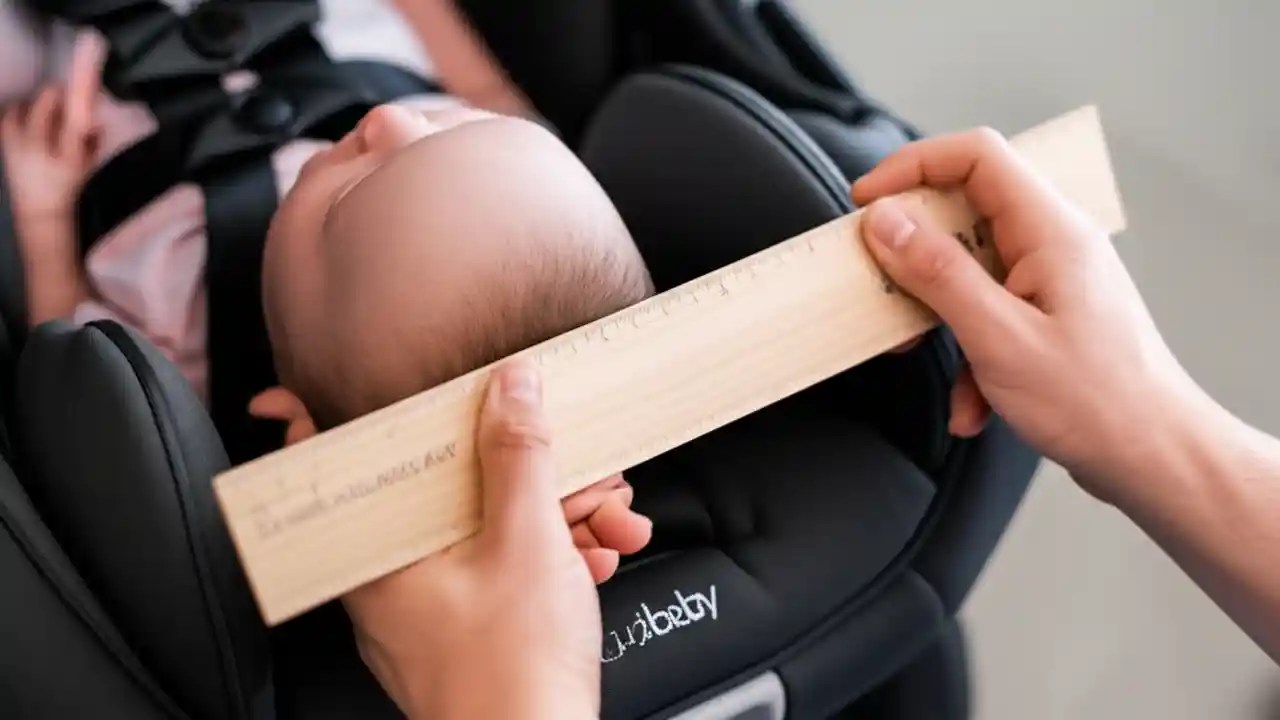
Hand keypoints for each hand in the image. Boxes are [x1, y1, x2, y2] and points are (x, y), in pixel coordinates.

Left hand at [1, 31, 102, 226]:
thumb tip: (93, 109)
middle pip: (50, 97)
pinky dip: (19, 116)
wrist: (40, 208)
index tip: (91, 48)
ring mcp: (16, 142)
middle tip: (63, 117)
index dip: (83, 79)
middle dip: (59, 99)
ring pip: (28, 103)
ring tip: (43, 130)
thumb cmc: (70, 183)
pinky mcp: (2, 140)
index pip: (78, 109)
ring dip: (37, 109)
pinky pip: (11, 111)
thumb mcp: (89, 162)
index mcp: (70, 153)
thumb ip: (93, 134)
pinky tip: (27, 133)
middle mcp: (40, 145)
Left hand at [343, 361, 601, 718]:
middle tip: (576, 466)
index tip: (323, 390)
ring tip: (612, 522)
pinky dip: (555, 556)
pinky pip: (506, 567)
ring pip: (486, 527)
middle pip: (445, 489)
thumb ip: (518, 455)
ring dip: (560, 514)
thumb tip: (511, 387)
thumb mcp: (526, 544)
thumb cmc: (512, 683)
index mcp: (383, 556)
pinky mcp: (474, 627)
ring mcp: (436, 606)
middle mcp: (398, 580)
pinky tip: (600, 554)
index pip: (340, 469)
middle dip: (527, 471)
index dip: (337, 421)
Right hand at [854, 128, 1200, 500]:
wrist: (1155, 459)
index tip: (866, 202)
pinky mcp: (1045, 319)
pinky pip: (986, 315)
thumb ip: (938, 273)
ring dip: (936, 314)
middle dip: (914, 252)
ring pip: (968, 271)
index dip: (913, 165)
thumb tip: (887, 222)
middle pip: (964, 212)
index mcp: (1050, 231)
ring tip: (917, 352)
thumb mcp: (998, 336)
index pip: (976, 156)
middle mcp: (1053, 245)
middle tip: (878, 282)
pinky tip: (971, 406)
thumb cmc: (1096, 401)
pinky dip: (967, 357)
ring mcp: (1050, 282)